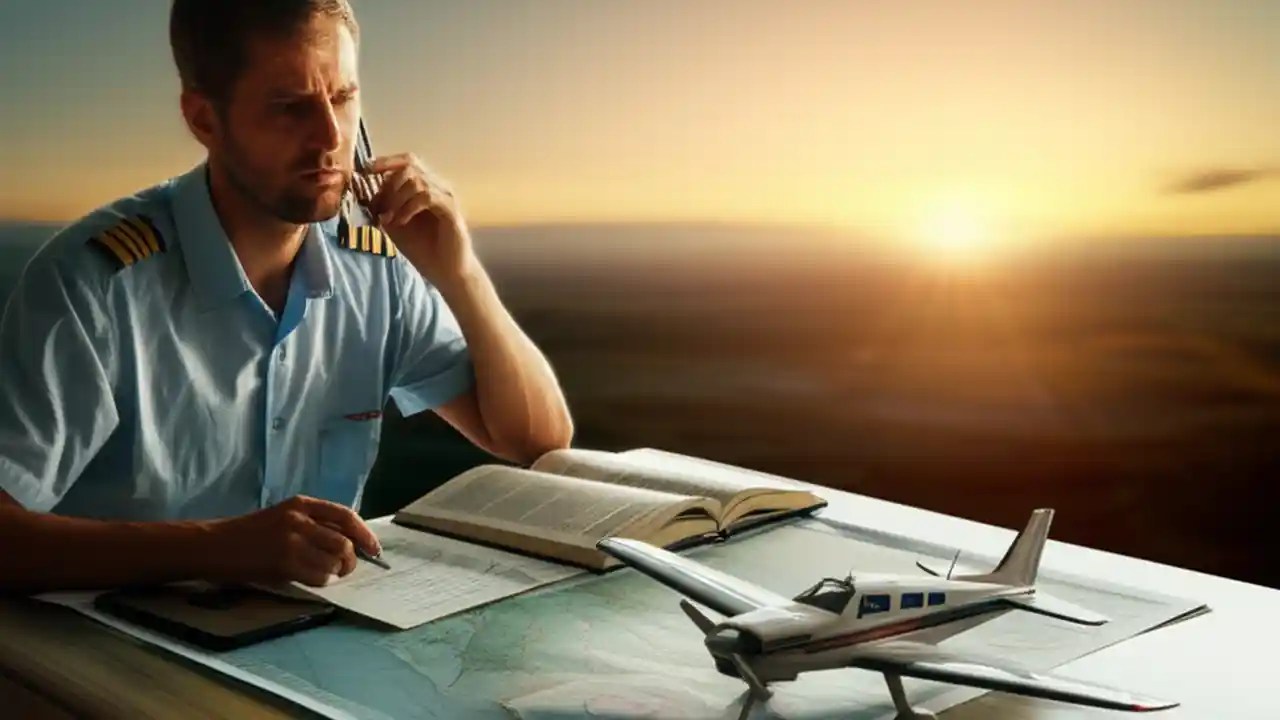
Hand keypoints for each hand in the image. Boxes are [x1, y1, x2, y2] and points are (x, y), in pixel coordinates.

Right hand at [208, 496, 381, 586]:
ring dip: (335, 572)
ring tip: (326, 574)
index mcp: (301, 504)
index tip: (374, 549)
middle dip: (351, 560)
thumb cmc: (249, 534)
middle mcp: (300, 519)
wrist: (213, 545)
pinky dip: (322, 581)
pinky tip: (312, 579)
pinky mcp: (284, 563)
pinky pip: (319, 576)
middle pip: (345, 542)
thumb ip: (313, 524)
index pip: (346, 516)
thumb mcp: (283, 518)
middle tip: (345, 569)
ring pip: (334, 561)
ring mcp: (292, 541)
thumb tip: (349, 542)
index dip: (365, 534)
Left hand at [366, 153, 475, 285]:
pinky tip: (401, 222)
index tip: (365, 170)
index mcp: (425, 186)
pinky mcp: (451, 210)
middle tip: (378, 206)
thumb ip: (383, 207)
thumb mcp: (394, 225)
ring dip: (396, 198)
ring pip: (417, 180)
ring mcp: (446, 197)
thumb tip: (365, 193)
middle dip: (388, 183)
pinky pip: (427, 196)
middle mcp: (437, 186)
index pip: (406, 161)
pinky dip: (408, 207)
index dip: (385, 162)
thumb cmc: (423, 249)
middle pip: (410, 165)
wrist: (445, 272)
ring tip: (388, 219)